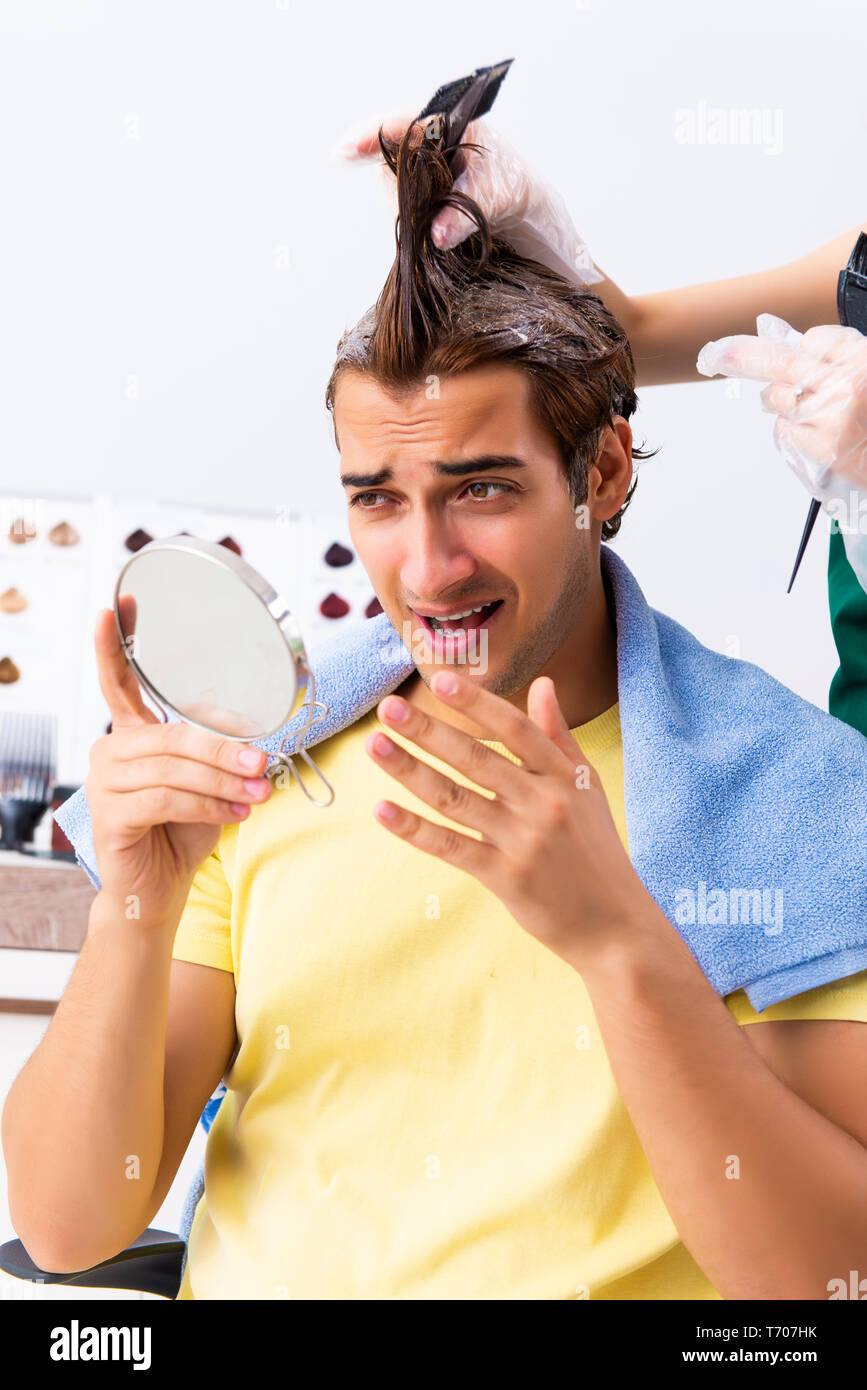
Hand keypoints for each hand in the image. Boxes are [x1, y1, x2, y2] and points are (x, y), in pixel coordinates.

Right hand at [84, 597, 272, 921]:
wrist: (158, 891)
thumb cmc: (183, 831)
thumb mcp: (208, 783)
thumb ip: (219, 753)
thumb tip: (258, 737)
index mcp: (131, 736)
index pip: (117, 682)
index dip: (115, 643)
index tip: (119, 604)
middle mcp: (109, 753)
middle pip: (171, 735)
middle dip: (223, 749)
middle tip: (263, 762)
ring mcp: (103, 784)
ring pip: (172, 769)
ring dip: (223, 780)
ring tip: (257, 792)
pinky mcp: (108, 816)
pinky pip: (166, 800)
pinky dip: (208, 805)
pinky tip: (235, 812)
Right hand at [331, 110, 602, 287]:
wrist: (535, 218)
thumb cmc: (521, 192)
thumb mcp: (499, 199)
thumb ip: (466, 213)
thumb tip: (437, 234)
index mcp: (451, 127)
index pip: (401, 123)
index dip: (369, 136)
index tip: (344, 151)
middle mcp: (430, 147)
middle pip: (391, 161)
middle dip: (396, 190)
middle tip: (419, 219)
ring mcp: (422, 175)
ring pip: (395, 191)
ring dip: (407, 213)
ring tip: (440, 230)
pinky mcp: (422, 203)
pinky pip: (404, 212)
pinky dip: (412, 227)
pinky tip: (432, 237)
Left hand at [364, 668, 649, 968]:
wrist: (614, 925)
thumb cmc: (595, 849)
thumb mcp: (585, 788)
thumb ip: (558, 736)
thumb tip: (543, 684)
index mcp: (562, 776)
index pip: (515, 729)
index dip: (476, 703)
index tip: (439, 679)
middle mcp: (543, 804)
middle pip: (475, 759)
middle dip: (428, 731)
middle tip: (388, 708)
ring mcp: (523, 842)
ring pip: (454, 799)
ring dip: (409, 770)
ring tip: (374, 745)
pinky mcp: (505, 878)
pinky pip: (451, 846)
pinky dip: (414, 829)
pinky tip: (382, 809)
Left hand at [696, 313, 866, 497]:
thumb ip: (844, 363)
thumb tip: (801, 348)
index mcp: (864, 359)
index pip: (816, 339)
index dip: (804, 347)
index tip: (791, 346)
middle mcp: (846, 382)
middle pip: (780, 360)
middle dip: (742, 355)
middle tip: (715, 355)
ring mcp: (831, 414)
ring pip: (779, 399)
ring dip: (780, 403)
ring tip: (802, 410)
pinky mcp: (822, 446)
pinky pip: (786, 430)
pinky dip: (792, 431)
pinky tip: (815, 435)